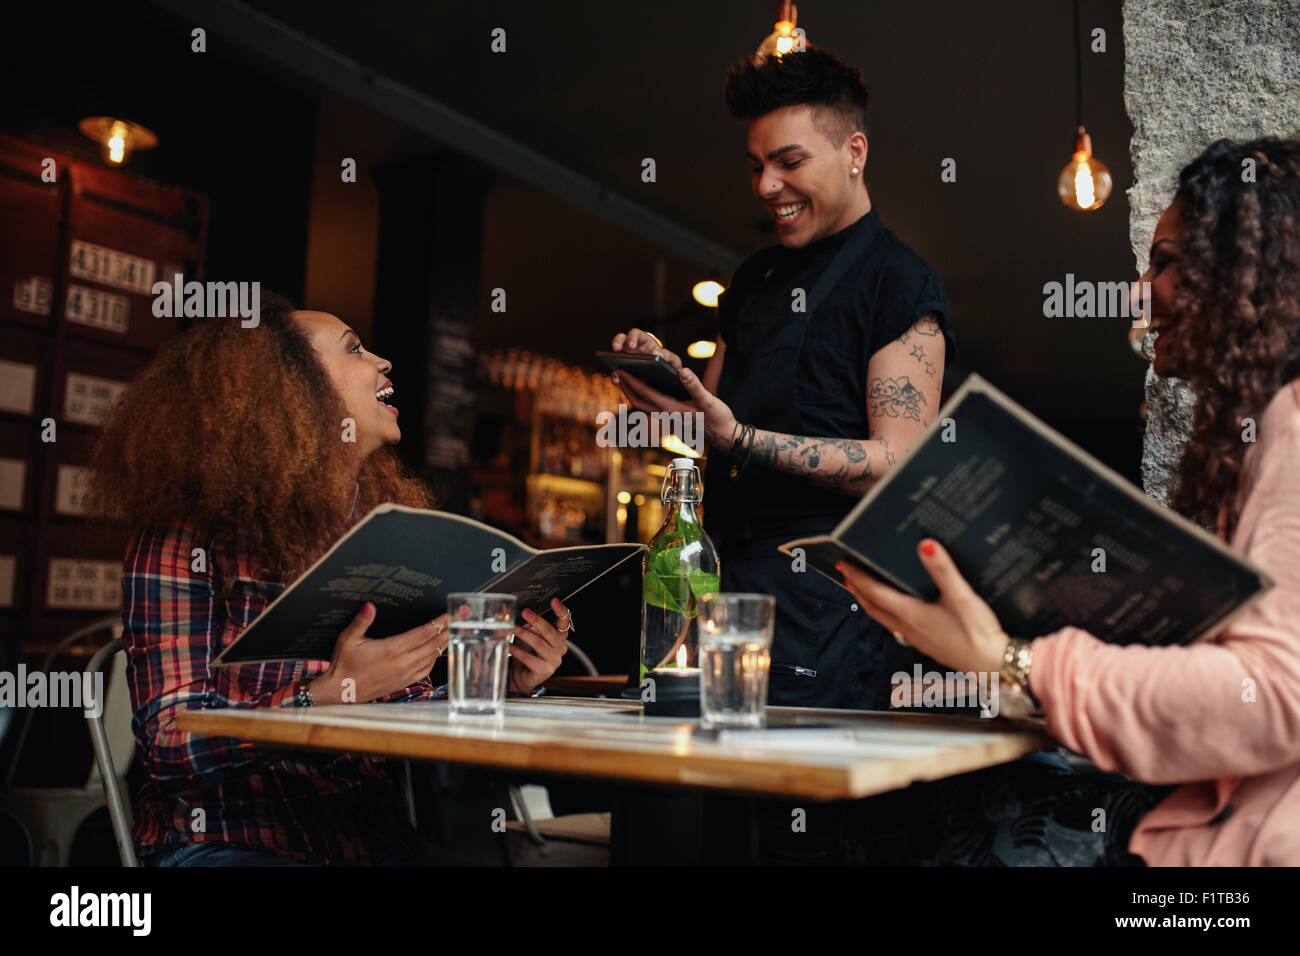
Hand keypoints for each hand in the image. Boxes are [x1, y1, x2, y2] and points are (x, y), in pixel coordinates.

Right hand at [311, 604, 448, 703]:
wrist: (341, 691)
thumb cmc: (344, 664)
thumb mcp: (348, 639)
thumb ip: (361, 621)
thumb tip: (369, 606)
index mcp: (392, 650)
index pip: (423, 634)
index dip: (439, 623)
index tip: (451, 613)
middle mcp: (402, 663)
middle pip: (433, 644)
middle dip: (449, 629)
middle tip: (462, 617)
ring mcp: (405, 674)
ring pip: (433, 657)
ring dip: (444, 643)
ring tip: (455, 630)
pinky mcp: (404, 681)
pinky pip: (426, 669)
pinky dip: (435, 658)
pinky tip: (439, 651)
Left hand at [506, 597, 570, 694]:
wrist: (522, 676)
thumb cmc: (527, 652)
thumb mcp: (528, 634)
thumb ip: (525, 623)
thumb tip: (507, 612)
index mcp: (559, 636)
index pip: (564, 621)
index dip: (560, 610)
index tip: (554, 600)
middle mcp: (560, 648)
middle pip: (550, 631)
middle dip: (537, 620)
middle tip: (524, 612)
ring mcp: (553, 661)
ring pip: (539, 644)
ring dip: (524, 634)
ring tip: (513, 628)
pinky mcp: (544, 671)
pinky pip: (529, 659)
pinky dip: (518, 651)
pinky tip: (509, 646)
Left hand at [609, 328, 737, 449]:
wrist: (724, 436)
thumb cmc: (717, 419)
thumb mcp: (708, 400)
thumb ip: (695, 386)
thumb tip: (682, 371)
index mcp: (672, 409)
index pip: (646, 394)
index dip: (632, 382)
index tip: (621, 371)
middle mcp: (666, 415)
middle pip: (639, 401)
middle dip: (626, 388)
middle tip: (615, 373)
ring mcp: (667, 418)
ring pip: (643, 406)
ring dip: (632, 393)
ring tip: (624, 380)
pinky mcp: (671, 418)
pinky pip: (651, 407)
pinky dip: (643, 397)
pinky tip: (643, 389)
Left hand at [836, 539, 1009, 675]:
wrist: (992, 666)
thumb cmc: (978, 634)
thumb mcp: (962, 596)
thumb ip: (943, 570)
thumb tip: (925, 545)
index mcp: (912, 614)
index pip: (875, 592)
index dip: (858, 576)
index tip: (843, 563)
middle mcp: (908, 627)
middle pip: (872, 606)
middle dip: (857, 589)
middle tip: (845, 573)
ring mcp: (915, 638)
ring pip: (882, 618)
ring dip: (869, 602)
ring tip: (861, 589)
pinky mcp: (925, 643)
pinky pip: (896, 626)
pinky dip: (885, 613)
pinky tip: (894, 609)